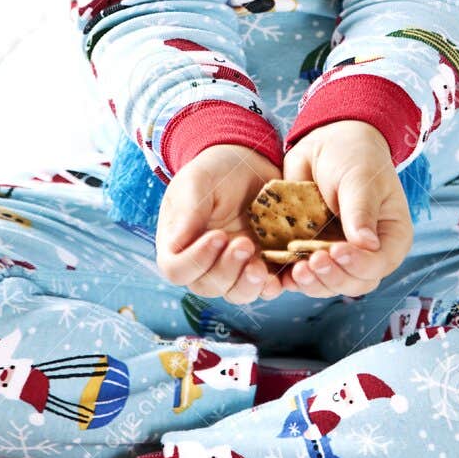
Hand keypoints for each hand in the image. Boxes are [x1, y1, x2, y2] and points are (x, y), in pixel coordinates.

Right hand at [156, 145, 285, 304]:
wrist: (251, 163)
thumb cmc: (217, 170)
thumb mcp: (198, 180)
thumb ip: (187, 209)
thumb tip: (175, 244)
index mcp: (180, 243)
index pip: (177, 269)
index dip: (196, 260)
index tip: (218, 236)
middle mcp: (205, 262)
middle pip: (208, 286)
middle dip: (227, 269)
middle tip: (245, 243)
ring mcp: (235, 267)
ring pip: (237, 293)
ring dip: (249, 284)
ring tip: (261, 265)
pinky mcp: (263, 265)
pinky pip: (266, 287)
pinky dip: (274, 285)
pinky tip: (283, 274)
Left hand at [280, 121, 412, 298]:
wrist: (327, 143)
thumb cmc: (354, 156)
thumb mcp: (359, 178)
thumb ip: (360, 210)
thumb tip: (367, 245)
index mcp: (390, 237)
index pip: (378, 263)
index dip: (358, 264)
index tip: (337, 250)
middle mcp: (367, 253)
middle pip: (354, 282)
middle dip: (332, 277)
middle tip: (312, 262)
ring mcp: (339, 256)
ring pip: (329, 285)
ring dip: (312, 283)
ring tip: (296, 269)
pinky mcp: (314, 252)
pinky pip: (305, 275)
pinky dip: (293, 278)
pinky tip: (283, 274)